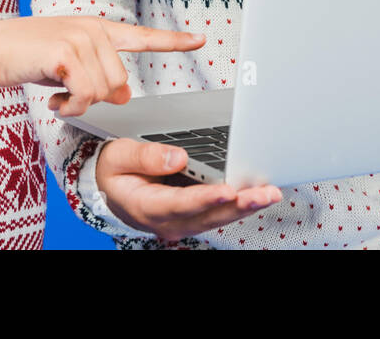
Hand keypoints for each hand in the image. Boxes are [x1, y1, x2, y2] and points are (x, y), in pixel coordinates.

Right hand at [0, 16, 204, 115]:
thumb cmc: (26, 57)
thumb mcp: (68, 67)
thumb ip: (97, 75)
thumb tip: (122, 96)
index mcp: (98, 30)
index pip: (142, 37)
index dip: (172, 41)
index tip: (200, 39)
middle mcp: (93, 30)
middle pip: (121, 83)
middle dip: (97, 99)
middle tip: (69, 95)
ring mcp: (80, 39)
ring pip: (104, 92)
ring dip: (80, 105)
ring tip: (58, 95)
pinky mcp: (65, 54)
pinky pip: (85, 96)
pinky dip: (70, 108)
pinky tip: (54, 100)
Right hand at [94, 138, 282, 241]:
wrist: (109, 189)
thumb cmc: (114, 172)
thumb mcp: (118, 157)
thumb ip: (145, 157)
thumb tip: (178, 157)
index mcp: (147, 207)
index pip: (181, 204)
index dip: (206, 198)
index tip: (228, 190)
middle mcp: (168, 220)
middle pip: (208, 215)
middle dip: (240, 204)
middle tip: (265, 193)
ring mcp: (182, 221)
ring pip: (218, 217)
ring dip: (246, 206)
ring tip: (270, 193)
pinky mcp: (193, 216)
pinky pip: (219, 212)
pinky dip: (240, 204)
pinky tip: (258, 194)